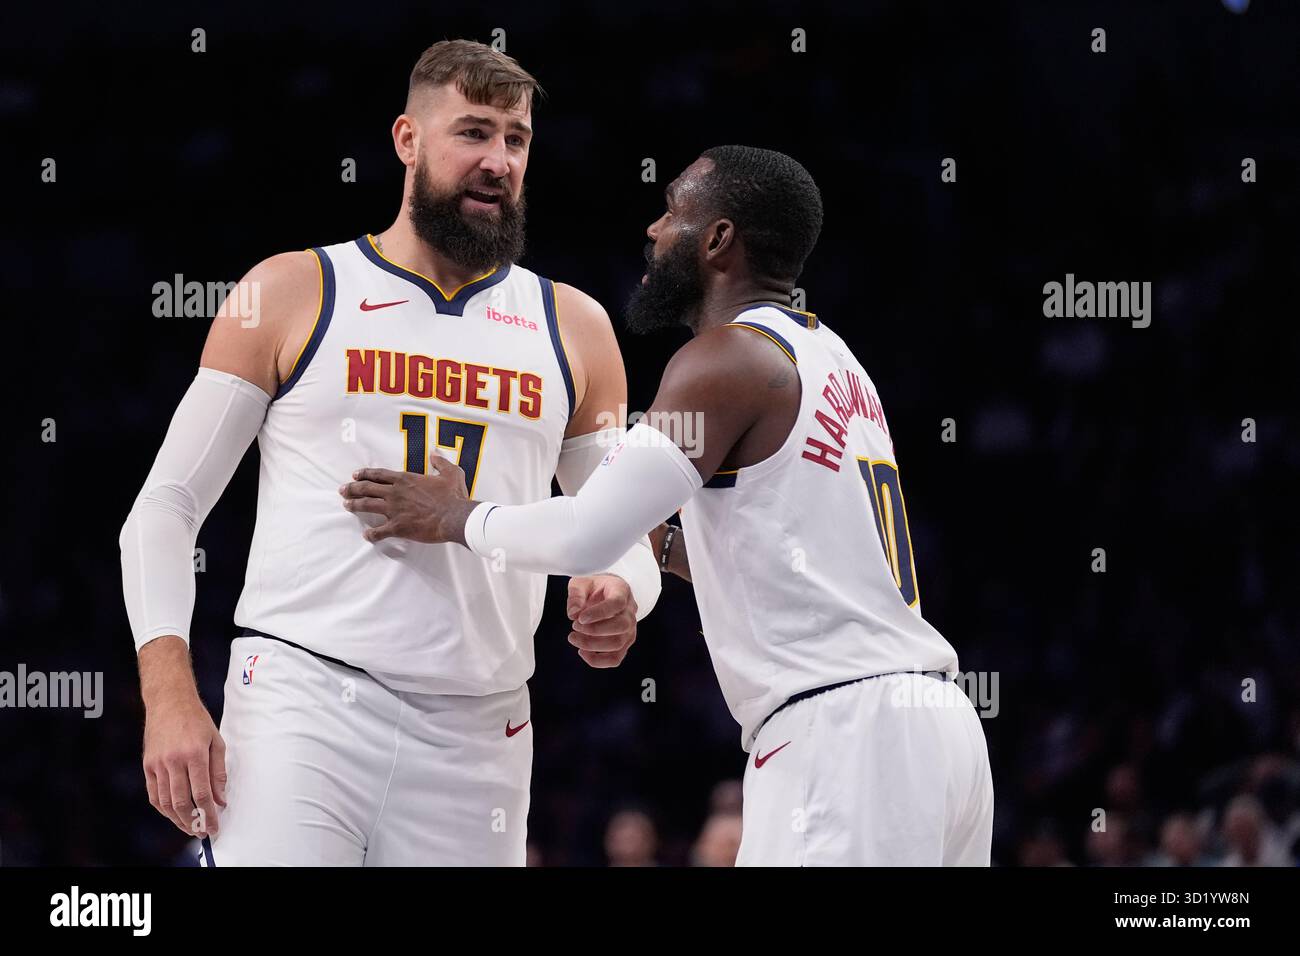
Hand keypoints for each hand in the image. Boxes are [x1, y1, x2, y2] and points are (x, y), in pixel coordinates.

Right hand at [142, 689, 226, 838]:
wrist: (169, 702)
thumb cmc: (197, 721)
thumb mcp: (216, 742)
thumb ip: (219, 773)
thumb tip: (220, 800)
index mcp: (194, 754)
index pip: (202, 794)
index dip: (208, 814)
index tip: (214, 826)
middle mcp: (174, 761)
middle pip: (182, 802)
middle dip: (193, 822)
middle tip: (202, 832)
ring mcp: (157, 764)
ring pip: (166, 802)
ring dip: (177, 819)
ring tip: (189, 827)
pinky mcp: (147, 765)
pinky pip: (154, 794)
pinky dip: (163, 808)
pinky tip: (173, 814)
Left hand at [339, 460, 474, 544]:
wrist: (454, 516)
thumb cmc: (453, 496)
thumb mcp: (451, 473)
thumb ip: (441, 462)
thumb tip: (435, 454)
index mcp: (405, 479)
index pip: (379, 474)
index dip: (365, 474)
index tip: (355, 475)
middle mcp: (395, 493)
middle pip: (366, 488)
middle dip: (352, 488)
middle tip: (343, 490)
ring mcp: (394, 510)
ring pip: (366, 506)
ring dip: (354, 505)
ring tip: (346, 505)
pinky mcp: (397, 527)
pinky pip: (378, 532)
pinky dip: (371, 534)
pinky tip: (366, 535)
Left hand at [566, 575, 637, 667]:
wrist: (606, 593)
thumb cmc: (595, 587)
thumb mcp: (582, 582)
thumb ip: (576, 596)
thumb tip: (573, 615)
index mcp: (622, 591)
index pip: (617, 603)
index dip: (599, 613)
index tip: (580, 618)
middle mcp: (630, 611)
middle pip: (621, 626)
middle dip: (594, 631)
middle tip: (575, 626)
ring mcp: (630, 629)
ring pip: (618, 644)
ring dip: (592, 645)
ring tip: (574, 638)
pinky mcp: (624, 643)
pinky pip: (615, 659)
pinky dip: (597, 660)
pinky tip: (582, 651)